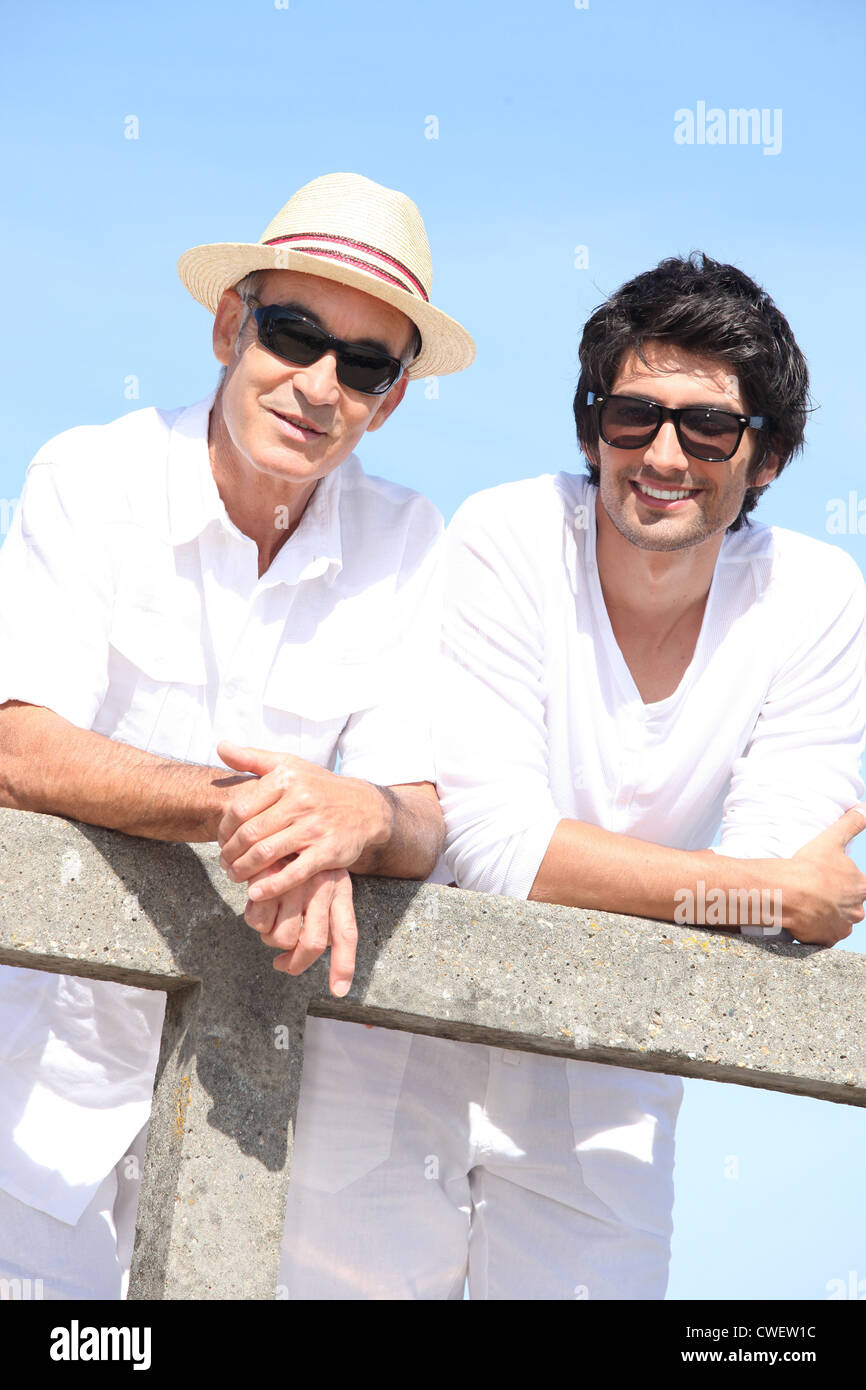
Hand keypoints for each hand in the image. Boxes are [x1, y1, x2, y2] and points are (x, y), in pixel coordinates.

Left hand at [216, 742, 390, 897]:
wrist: (365, 807)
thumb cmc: (319, 787)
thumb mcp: (289, 765)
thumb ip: (253, 758)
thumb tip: (221, 747)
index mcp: (286, 779)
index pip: (240, 809)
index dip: (224, 829)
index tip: (221, 840)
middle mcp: (300, 801)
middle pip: (250, 834)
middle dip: (230, 853)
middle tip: (224, 863)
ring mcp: (315, 828)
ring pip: (267, 853)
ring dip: (243, 870)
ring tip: (235, 875)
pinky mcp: (328, 851)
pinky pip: (294, 873)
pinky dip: (271, 886)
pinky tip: (256, 893)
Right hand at [244, 861, 357, 995]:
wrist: (269, 824)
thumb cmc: (293, 861)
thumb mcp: (316, 882)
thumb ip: (319, 915)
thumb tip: (304, 956)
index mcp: (339, 888)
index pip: (346, 932)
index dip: (343, 964)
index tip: (339, 991)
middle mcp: (322, 886)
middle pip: (312, 944)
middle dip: (295, 964)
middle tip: (282, 965)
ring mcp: (296, 883)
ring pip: (283, 937)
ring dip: (270, 938)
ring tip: (268, 920)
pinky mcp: (270, 881)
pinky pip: (260, 923)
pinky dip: (255, 921)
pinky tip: (254, 904)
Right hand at [776, 807, 865, 944]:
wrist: (788, 894)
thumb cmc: (810, 866)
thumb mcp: (831, 839)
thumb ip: (851, 824)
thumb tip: (864, 808)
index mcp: (861, 886)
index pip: (864, 887)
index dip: (850, 884)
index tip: (834, 882)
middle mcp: (857, 909)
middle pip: (852, 906)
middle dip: (837, 900)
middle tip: (816, 890)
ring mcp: (843, 926)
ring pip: (839, 921)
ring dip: (827, 915)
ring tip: (807, 903)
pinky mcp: (827, 939)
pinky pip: (824, 936)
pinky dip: (816, 930)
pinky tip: (803, 918)